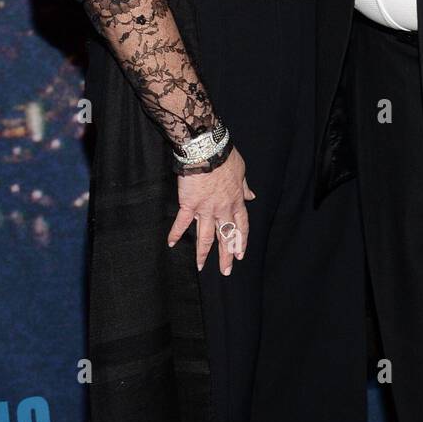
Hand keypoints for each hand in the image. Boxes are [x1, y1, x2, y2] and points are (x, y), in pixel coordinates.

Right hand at [168, 145, 255, 274]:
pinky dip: (175, 233)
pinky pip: (182, 223)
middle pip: (226, 236)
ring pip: (205, 236)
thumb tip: (252, 196)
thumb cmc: (225, 157)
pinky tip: (170, 244)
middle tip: (226, 271)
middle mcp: (222, 209)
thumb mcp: (241, 171)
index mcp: (236, 201)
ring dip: (203, 253)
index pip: (241, 226)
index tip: (240, 254)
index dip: (241, 241)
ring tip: (201, 267)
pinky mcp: (189, 205)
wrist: (207, 150)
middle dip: (226, 255)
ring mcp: (205, 209)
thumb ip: (245, 187)